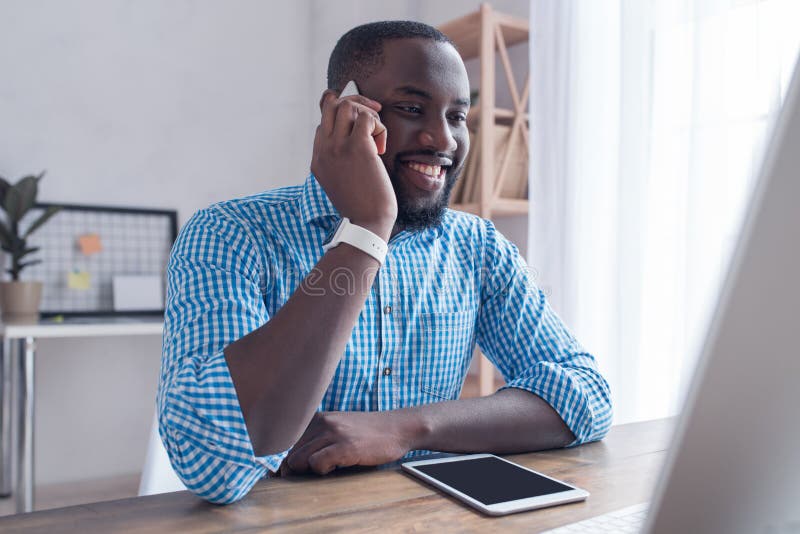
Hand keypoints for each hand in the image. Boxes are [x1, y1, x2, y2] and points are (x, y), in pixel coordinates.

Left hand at [281, 411, 418, 474]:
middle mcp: (322, 422)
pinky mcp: (345, 447)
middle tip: (321, 470)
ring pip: (298, 461)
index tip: (302, 470)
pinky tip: (338, 467)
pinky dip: (323, 471)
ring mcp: (333, 433)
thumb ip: (317, 441)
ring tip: (331, 466)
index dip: (292, 463)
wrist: (398, 427)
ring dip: (311, 471)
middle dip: (300, 470)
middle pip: (290, 456)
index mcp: (317, 418)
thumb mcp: (339, 429)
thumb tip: (289, 465)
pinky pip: (317, 465)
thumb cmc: (368, 433)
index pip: (288, 445)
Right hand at [310, 92, 396, 239]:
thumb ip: (342, 162)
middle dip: (354, 104)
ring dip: (368, 115)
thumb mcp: (342, 183)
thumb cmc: (361, 207)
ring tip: (377, 135)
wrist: (366, 224)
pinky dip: (379, 126)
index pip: (323, 123)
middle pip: (330, 105)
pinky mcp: (357, 147)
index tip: (361, 128)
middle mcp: (323, 151)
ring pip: (347, 106)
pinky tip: (381, 147)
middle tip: (372, 117)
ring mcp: (337, 148)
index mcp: (318, 160)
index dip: (344, 118)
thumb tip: (360, 141)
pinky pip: (367, 118)